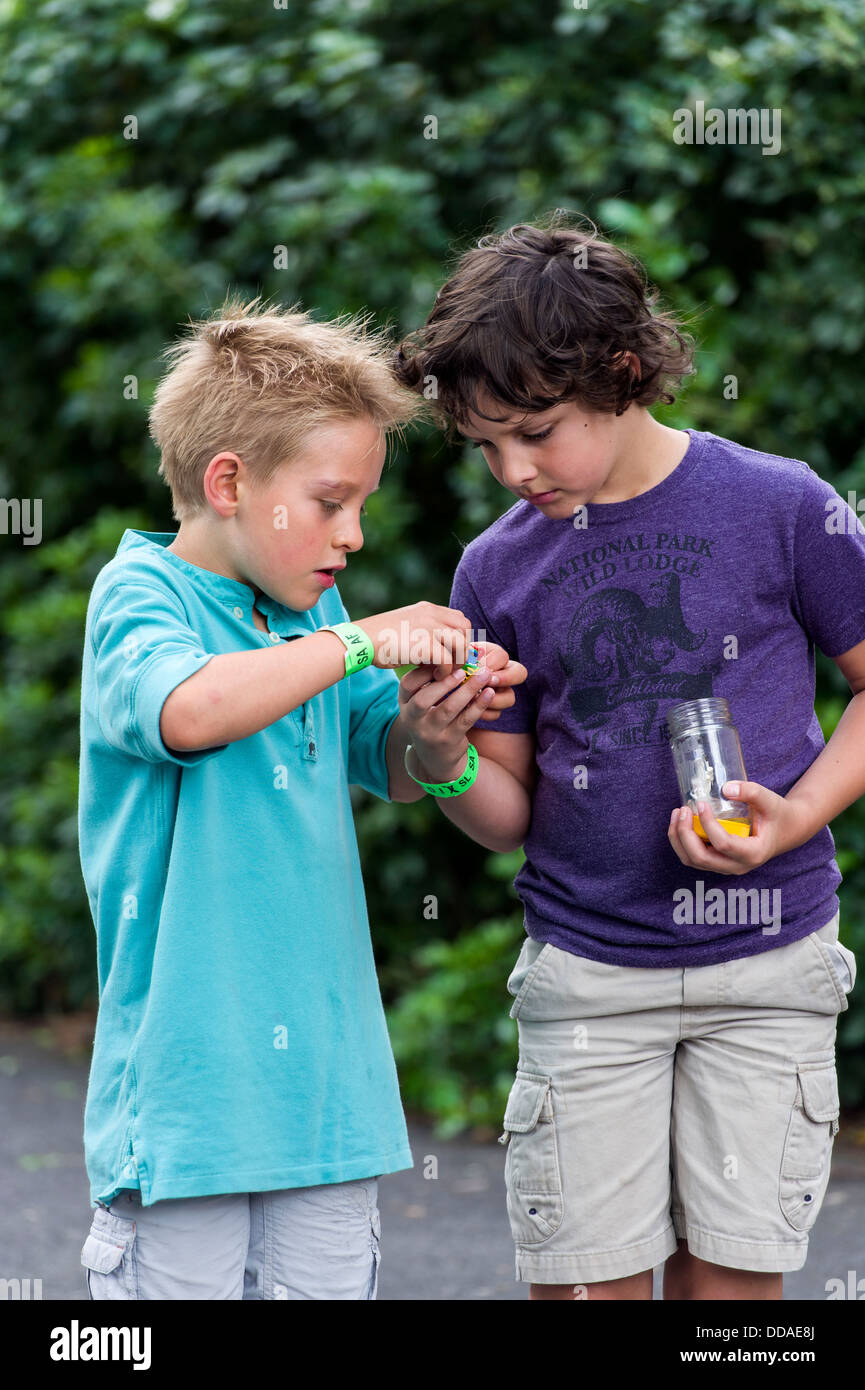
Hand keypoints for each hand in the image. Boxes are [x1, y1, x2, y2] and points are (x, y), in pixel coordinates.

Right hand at [354, 601, 472, 668]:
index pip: (458, 617)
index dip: (460, 636)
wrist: (362, 640)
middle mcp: (432, 614)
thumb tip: (436, 649)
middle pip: (465, 627)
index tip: (453, 652)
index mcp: (428, 608)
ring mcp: (429, 627)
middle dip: (463, 646)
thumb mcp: (406, 626)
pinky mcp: (425, 644)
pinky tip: (437, 677)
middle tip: (453, 663)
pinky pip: (447, 659)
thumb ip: (423, 631)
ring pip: (461, 643)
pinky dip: (445, 671)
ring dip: (457, 660)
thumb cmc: (380, 638)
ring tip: (447, 672)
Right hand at [398, 655, 503, 782]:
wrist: (436, 757)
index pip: (407, 685)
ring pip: (448, 709)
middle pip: (424, 700)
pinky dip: (479, 705)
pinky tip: (489, 693)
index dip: (423, 671)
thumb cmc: (431, 717)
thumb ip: (430, 679)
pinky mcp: (449, 741)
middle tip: (464, 668)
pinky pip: (466, 721)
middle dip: (445, 682)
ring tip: (484, 675)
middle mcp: (412, 720)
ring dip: (467, 690)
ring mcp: (430, 733)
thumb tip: (449, 647)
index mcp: (404, 704)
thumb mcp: (421, 701)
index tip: (443, 657)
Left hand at [427, 642, 526, 720]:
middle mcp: (501, 672)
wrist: (436, 691)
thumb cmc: (443, 669)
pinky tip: (467, 711)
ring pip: (510, 697)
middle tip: (488, 683)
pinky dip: (483, 713)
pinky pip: (496, 714)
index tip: (481, 669)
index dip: (494, 663)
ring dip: (493, 699)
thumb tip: (467, 653)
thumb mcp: (449, 660)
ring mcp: (500, 692)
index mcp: (491, 655)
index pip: (502, 656)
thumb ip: (458, 656)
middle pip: (520, 673)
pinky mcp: (491, 710)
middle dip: (505, 678)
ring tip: (474, 699)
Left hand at [668, 780, 811, 874]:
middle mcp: (738, 865)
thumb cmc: (778, 814)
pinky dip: (682, 842)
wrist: (786, 829)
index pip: (723, 844)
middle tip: (682, 810)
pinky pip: (694, 857)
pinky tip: (681, 821)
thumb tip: (725, 788)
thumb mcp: (769, 799)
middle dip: (685, 834)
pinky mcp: (719, 862)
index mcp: (753, 853)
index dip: (708, 824)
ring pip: (692, 861)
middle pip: (701, 858)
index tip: (701, 804)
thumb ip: (751, 791)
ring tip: (677, 814)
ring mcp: (726, 866)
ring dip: (679, 839)